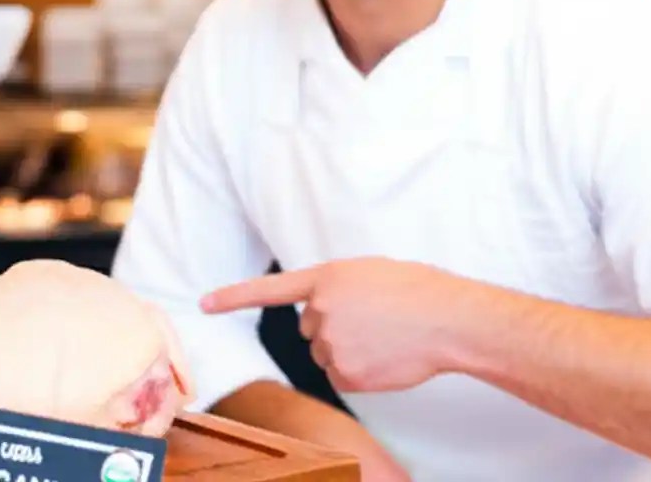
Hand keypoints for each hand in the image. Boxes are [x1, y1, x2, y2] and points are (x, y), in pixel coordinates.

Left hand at [200, 257, 470, 392]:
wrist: (448, 319)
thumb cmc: (416, 291)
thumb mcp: (368, 273)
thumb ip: (336, 288)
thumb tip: (322, 312)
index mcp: (326, 278)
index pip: (269, 290)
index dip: (233, 297)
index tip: (202, 303)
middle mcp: (320, 310)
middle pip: (310, 330)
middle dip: (334, 327)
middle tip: (374, 320)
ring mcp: (331, 344)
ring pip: (326, 354)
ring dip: (350, 350)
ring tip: (385, 336)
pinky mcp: (345, 373)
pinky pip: (342, 376)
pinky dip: (362, 372)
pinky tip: (386, 357)